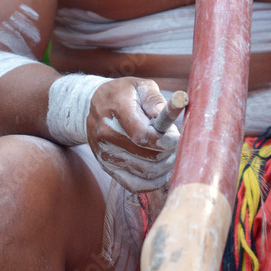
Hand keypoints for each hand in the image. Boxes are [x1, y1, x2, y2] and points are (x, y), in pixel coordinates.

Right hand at [87, 78, 178, 192]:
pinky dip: (152, 183)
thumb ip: (154, 98)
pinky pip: (133, 184)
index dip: (165, 141)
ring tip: (171, 155)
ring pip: (144, 172)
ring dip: (164, 167)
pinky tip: (162, 173)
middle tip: (176, 145)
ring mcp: (105, 152)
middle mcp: (107, 134)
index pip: (144, 136)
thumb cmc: (124, 93)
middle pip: (147, 156)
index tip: (177, 138)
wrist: (94, 104)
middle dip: (168, 153)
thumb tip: (163, 112)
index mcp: (118, 110)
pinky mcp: (105, 165)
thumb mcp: (140, 86)